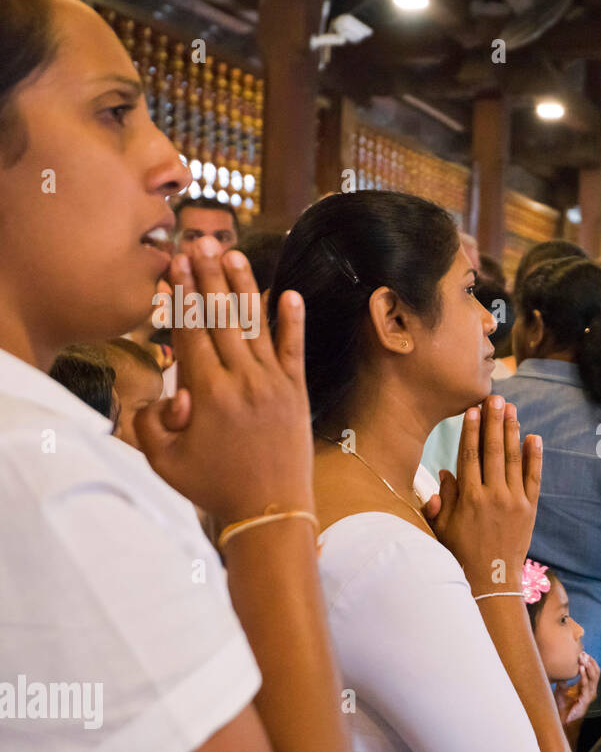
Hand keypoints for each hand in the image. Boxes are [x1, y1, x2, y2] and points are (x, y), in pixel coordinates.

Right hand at [136, 242, 313, 529]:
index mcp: (206, 392)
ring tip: (233, 254)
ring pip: (255, 325)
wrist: (271, 511)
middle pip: (221, 317)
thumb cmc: (213, 487)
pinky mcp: (297, 393)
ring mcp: (273, 384)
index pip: (191, 330)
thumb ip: (152, 421)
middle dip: (208, 276)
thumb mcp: (164, 461)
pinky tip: (290, 294)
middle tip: (199, 240)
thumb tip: (166, 391)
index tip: (176, 262)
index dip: (183, 293)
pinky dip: (292, 322)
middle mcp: (242, 380)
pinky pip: (294, 350)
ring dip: (244, 287)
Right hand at [431, 397, 542, 594]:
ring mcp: (514, 501)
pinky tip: (534, 437)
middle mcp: (493, 495)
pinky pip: (534, 477)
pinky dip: (535, 457)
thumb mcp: (443, 527)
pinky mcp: (530, 509)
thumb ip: (441, 499)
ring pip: (514, 459)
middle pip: (494, 450)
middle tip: (496, 398)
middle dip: (494, 421)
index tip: (473, 409)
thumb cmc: (461, 553)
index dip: (471, 430)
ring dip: (513, 431)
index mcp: (469, 497)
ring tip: (512, 409)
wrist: (492, 579)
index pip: (470, 455)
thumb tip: (444, 473)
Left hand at [555, 652, 600, 724]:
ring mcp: (589, 695)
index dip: (589, 662)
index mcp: (586, 687)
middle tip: (583, 653)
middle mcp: (590, 690)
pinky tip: (580, 668)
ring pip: (593, 677)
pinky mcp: (586, 700)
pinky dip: (584, 676)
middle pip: (595, 672)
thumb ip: (563, 680)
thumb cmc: (562, 706)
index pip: (592, 671)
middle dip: (590, 662)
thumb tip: (559, 669)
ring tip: (583, 658)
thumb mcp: (561, 689)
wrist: (561, 720)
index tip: (582, 652)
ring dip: (588, 666)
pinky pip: (587, 685)